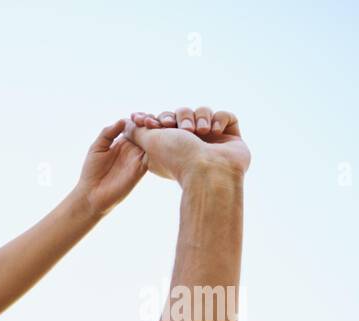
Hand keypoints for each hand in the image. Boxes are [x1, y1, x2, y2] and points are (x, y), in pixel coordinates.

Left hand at [75, 118, 148, 217]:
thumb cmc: (91, 172)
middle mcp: (134, 148)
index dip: (141, 118)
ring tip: (155, 126)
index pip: (137, 125)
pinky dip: (157, 147)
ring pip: (154, 141)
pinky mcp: (142, 168)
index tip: (140, 116)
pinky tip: (157, 139)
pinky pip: (154, 155)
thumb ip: (108, 132)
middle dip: (152, 123)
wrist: (92, 194)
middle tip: (150, 120)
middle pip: (148, 131)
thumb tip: (124, 120)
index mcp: (123, 141)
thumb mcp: (97, 147)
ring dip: (157, 132)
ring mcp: (139, 158)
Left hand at [125, 106, 250, 184]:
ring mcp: (212, 141)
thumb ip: (136, 131)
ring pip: (204, 112)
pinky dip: (219, 119)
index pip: (165, 121)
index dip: (160, 119)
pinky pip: (225, 116)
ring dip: (200, 117)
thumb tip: (128, 122)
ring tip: (201, 132)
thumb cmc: (178, 157)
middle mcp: (191, 144)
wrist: (209, 170)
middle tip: (183, 130)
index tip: (152, 122)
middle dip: (181, 117)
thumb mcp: (149, 142)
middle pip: (184, 113)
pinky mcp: (231, 138)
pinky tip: (215, 131)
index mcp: (170, 147)